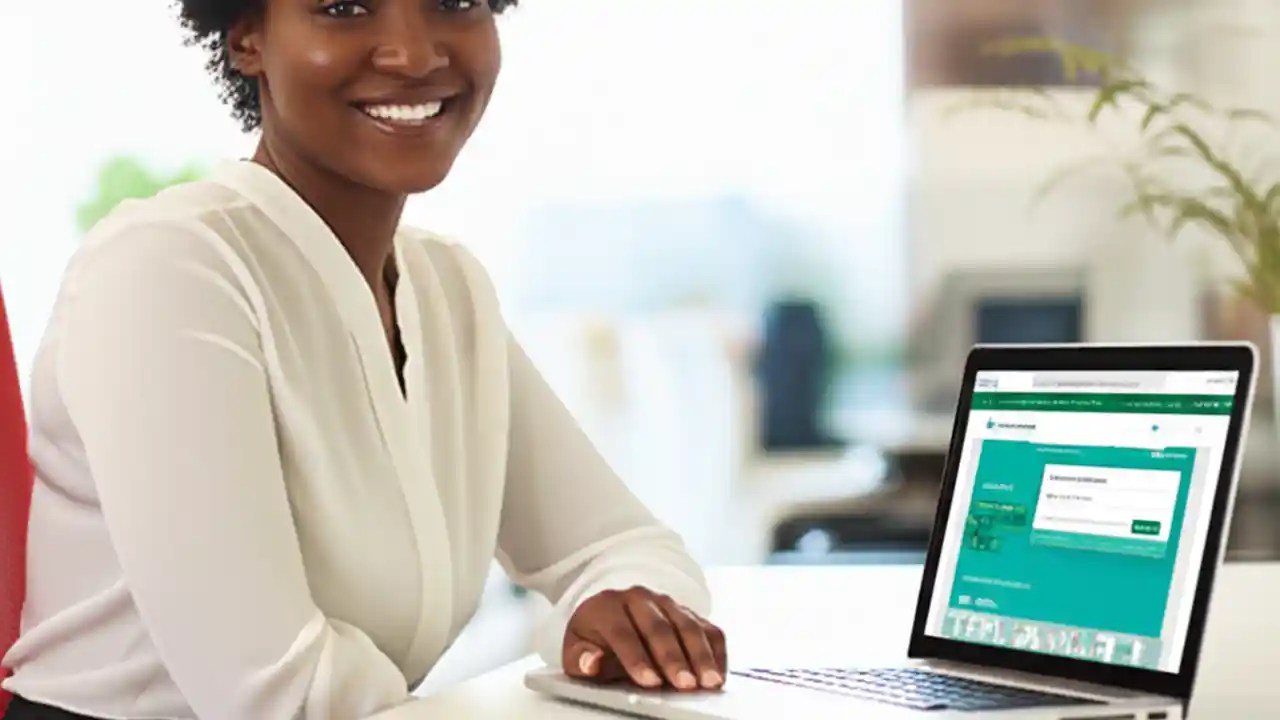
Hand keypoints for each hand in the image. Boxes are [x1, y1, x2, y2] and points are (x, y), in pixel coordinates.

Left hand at [563, 586, 726, 691]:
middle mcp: (639, 599)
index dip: (636, 658)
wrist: (610, 615)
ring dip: (700, 655)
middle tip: (684, 684)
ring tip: (708, 681)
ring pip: (688, 625)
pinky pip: (708, 628)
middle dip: (673, 658)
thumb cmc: (595, 639)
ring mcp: (667, 603)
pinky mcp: (688, 613)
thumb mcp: (575, 650)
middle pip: (659, 627)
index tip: (649, 681)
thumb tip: (591, 661)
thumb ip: (581, 659)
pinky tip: (719, 673)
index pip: (622, 632)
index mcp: (607, 606)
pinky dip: (716, 651)